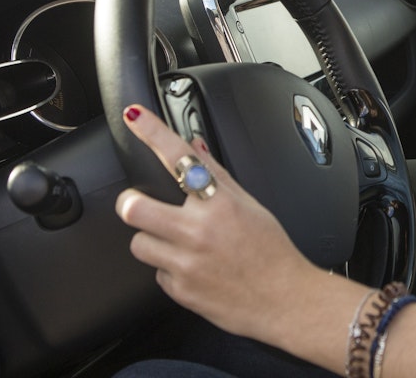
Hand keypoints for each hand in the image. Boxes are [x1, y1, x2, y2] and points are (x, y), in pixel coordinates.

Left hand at [114, 104, 312, 344]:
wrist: (284, 300)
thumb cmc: (272, 252)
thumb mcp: (250, 205)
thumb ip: (217, 175)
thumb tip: (195, 147)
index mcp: (220, 204)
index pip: (179, 158)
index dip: (152, 133)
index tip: (134, 116)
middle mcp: (199, 231)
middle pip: (135, 208)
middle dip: (130, 203)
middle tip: (137, 203)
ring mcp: (186, 263)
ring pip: (139, 244)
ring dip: (152, 240)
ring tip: (176, 243)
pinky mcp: (179, 291)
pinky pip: (156, 274)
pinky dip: (169, 270)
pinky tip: (193, 268)